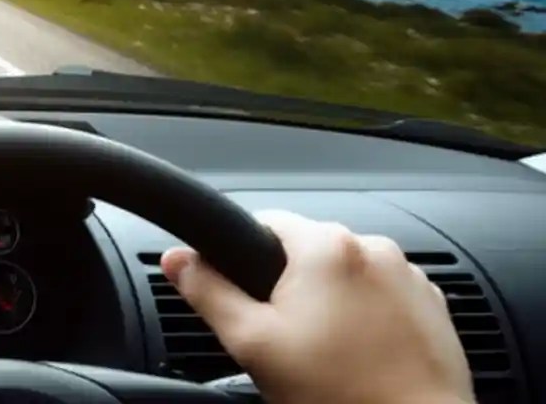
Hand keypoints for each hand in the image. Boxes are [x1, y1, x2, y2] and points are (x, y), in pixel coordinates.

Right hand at [161, 210, 473, 403]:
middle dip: (289, 285)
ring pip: (346, 274)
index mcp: (326, 246)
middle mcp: (373, 248)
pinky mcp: (431, 304)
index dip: (243, 258)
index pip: (264, 222)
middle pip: (307, 250)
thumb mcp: (252, 343)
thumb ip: (209, 291)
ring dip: (330, 300)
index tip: (245, 298)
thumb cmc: (338, 393)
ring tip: (326, 352)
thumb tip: (177, 260)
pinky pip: (382, 295)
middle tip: (283, 337)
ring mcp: (409, 276)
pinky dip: (366, 315)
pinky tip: (358, 354)